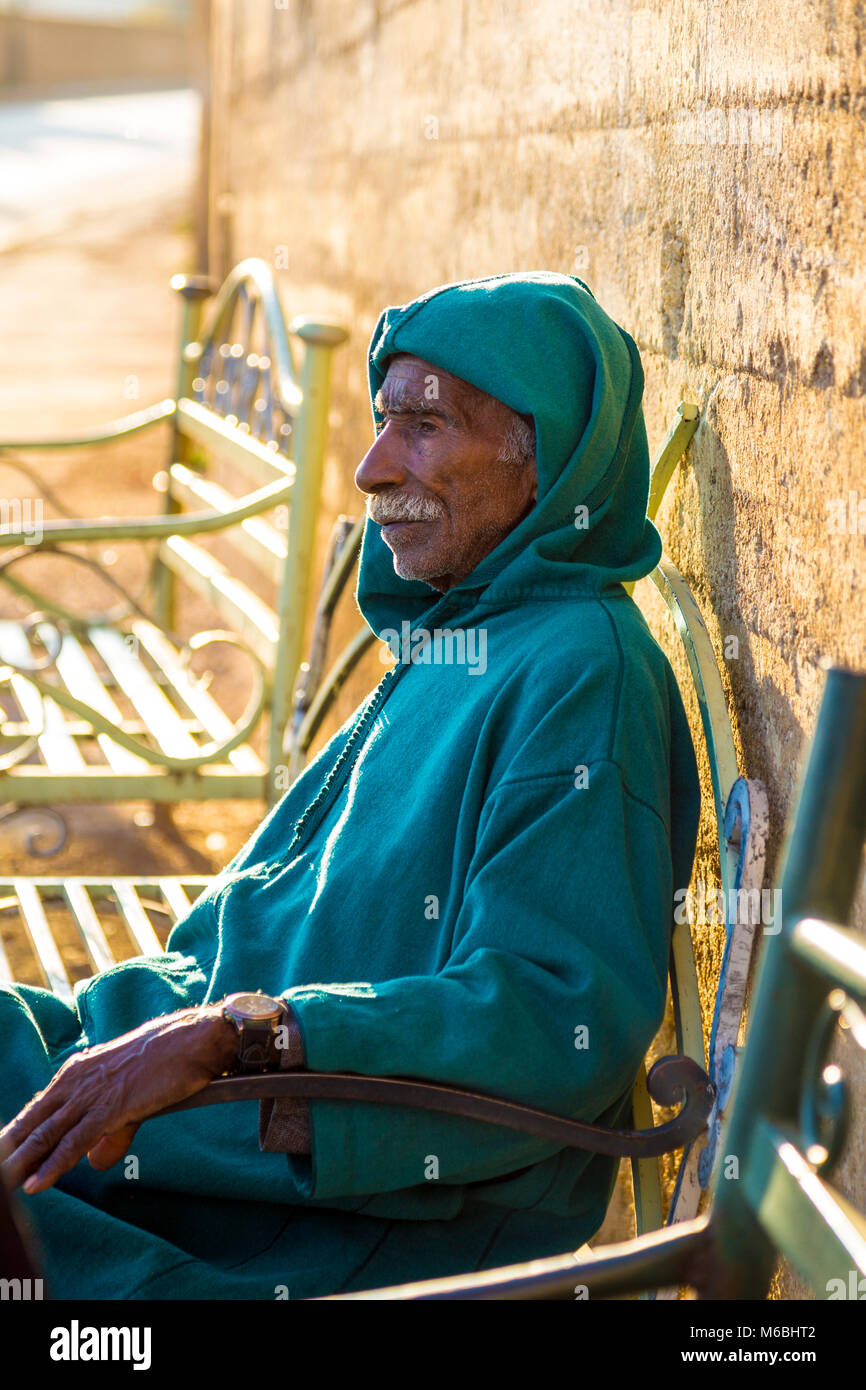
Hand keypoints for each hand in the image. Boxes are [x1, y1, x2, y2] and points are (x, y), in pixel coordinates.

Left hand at [0, 1004, 238, 1194]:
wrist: (193, 1040)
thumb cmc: (167, 1062)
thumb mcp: (133, 1099)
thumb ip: (112, 1133)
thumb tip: (94, 1163)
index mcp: (78, 1073)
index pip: (39, 1111)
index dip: (18, 1137)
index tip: (4, 1155)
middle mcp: (77, 1081)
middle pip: (33, 1124)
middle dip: (10, 1151)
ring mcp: (92, 1093)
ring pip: (46, 1135)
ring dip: (20, 1163)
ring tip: (3, 1184)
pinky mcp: (110, 1106)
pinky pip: (74, 1142)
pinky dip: (53, 1165)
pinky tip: (36, 1184)